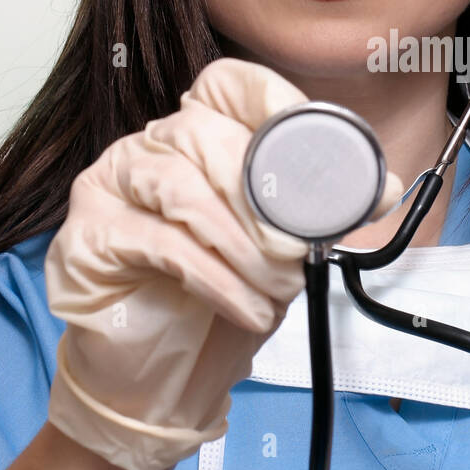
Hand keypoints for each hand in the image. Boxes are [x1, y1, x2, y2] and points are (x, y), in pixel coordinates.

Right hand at [45, 57, 402, 469]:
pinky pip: (159, 243)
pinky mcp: (87, 236)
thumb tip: (382, 186)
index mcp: (197, 135)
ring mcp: (110, 186)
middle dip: (263, 196)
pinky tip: (245, 308)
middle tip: (296, 250)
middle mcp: (148, 147)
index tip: (309, 138)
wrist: (165, 384)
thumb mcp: (284, 256)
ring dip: (241, 243)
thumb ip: (323, 214)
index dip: (269, 100)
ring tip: (275, 288)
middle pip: (203, 132)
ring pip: (181, 185)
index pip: (227, 85)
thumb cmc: (219, 307)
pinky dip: (215, 279)